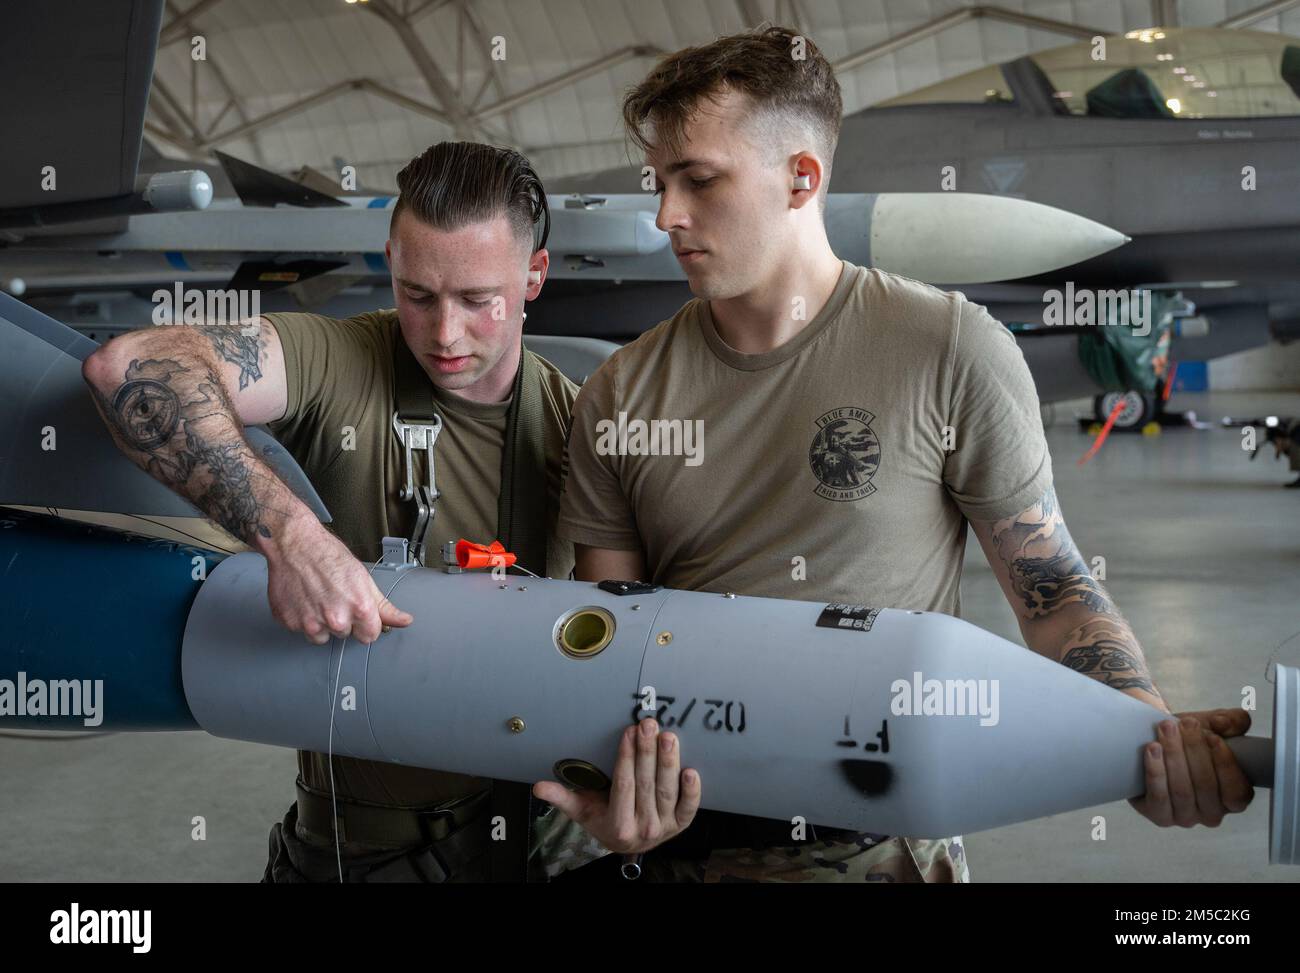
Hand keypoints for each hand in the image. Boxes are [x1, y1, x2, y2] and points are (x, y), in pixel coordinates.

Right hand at [264, 516, 412, 644]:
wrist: (296, 544)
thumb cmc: (328, 556)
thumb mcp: (364, 579)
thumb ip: (384, 606)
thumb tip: (404, 620)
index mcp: (359, 609)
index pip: (370, 636)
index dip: (365, 624)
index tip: (359, 614)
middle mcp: (336, 620)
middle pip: (345, 635)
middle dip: (342, 620)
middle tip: (335, 598)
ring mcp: (311, 623)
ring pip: (322, 636)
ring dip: (321, 623)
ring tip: (319, 598)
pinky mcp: (290, 622)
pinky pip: (301, 630)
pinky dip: (302, 618)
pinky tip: (304, 599)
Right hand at [533, 718, 701, 853]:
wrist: (628, 844)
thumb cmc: (604, 820)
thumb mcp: (582, 811)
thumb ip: (562, 798)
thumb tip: (538, 787)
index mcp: (617, 825)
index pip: (623, 785)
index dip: (626, 758)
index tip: (628, 732)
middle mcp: (643, 828)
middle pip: (646, 785)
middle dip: (648, 752)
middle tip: (648, 725)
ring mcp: (664, 827)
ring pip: (667, 792)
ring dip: (669, 763)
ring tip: (668, 736)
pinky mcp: (681, 824)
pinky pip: (689, 808)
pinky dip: (692, 791)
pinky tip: (691, 770)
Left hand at [1128, 708, 1253, 826]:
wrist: (1152, 742)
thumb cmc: (1188, 740)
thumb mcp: (1213, 726)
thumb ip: (1232, 720)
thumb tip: (1224, 723)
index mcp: (1234, 797)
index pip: (1238, 792)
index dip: (1226, 765)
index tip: (1213, 737)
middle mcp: (1212, 813)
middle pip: (1206, 786)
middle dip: (1195, 750)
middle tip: (1186, 724)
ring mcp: (1186, 817)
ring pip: (1182, 791)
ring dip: (1174, 756)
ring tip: (1167, 729)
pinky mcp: (1159, 815)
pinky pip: (1159, 797)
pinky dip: (1156, 771)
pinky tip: (1152, 749)